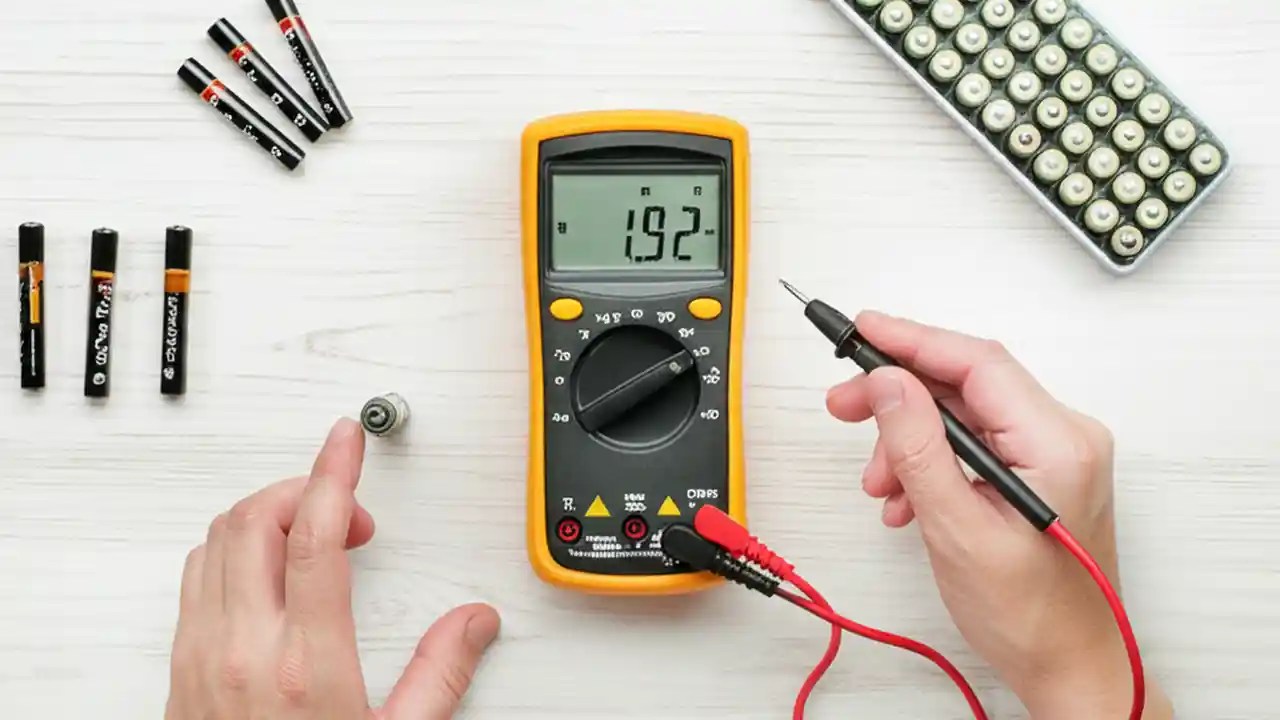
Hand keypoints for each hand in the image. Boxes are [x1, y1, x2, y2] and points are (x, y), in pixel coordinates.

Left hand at [166, 418, 500, 719]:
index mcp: (305, 662)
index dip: (334, 472)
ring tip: (310, 541)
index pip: (313, 534)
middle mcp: (241, 650)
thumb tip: (473, 623)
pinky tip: (267, 578)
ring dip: (264, 520)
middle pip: (255, 522)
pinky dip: (231, 554)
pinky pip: (195, 580)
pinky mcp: (180, 673)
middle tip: (346, 510)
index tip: (348, 441)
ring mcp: (201, 658)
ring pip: (216, 543)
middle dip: (301, 491)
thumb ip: (440, 675)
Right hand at [825, 312, 1170, 719]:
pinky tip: (906, 496)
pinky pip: (973, 443)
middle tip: (844, 405)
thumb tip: (887, 383)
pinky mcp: (1038, 471)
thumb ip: (918, 448)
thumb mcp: (957, 530)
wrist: (1068, 667)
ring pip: (963, 414)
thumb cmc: (1033, 616)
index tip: (860, 330)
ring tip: (880, 482)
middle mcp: (1064, 438)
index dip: (911, 340)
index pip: (977, 363)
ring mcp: (1053, 455)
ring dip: (909, 439)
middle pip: (966, 384)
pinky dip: (930, 461)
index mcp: (1058, 445)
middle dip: (899, 396)